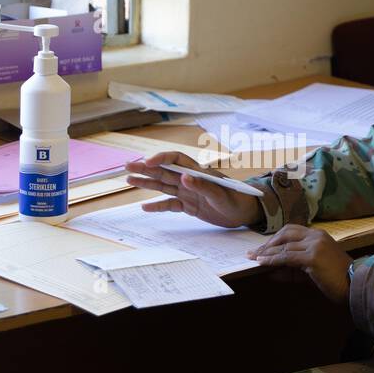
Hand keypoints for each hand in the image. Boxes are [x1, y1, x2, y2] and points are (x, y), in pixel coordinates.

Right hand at [125, 152, 261, 228]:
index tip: (148, 163)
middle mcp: (189, 180)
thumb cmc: (237, 200)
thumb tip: (184, 177)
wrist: (245, 214)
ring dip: (147, 183)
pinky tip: (144, 207)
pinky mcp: (189, 206)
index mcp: (198, 172)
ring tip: (129, 180)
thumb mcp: (220, 194)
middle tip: (128, 166)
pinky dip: (158, 206)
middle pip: (164, 172)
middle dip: (146, 169)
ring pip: (163, 187)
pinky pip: (170, 205)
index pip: (176, 159)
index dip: (161, 159)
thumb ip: (202, 186)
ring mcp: (188, 193)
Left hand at [246, 224, 352, 303]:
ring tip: (254, 258)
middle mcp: (316, 236)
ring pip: (284, 245)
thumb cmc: (337, 280)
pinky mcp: (313, 257)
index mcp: (319, 235)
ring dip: (267, 252)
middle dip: (269, 243)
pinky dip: (273, 260)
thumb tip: (271, 272)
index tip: (262, 248)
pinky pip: (287, 257)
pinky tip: (263, 263)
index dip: (275, 239)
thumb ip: (292, 270)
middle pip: (285, 233)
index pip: (292, 231)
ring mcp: (315, 245)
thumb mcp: (311, 272)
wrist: (355, 285)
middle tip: (255, 253)